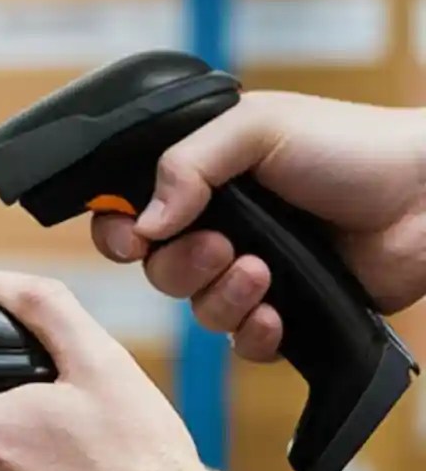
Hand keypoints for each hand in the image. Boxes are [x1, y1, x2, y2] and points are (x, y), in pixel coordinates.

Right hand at [91, 91, 425, 360]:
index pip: (130, 212)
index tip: (133, 237)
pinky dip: (252, 334)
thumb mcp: (257, 127)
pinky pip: (242, 344)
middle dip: (180, 264)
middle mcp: (221, 226)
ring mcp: (253, 272)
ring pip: (197, 309)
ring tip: (263, 272)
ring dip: (221, 297)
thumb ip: (186, 162)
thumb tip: (143, 220)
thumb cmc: (353, 146)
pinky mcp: (288, 313)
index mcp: (202, 179)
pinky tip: (276, 315)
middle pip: (156, 268)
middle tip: (221, 245)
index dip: (118, 231)